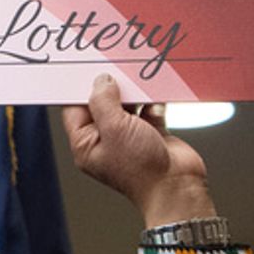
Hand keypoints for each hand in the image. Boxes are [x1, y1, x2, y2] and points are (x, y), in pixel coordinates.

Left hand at [61, 74, 215, 226]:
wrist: (178, 186)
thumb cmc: (142, 169)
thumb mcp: (114, 129)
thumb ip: (103, 102)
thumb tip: (101, 81)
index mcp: (86, 143)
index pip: (75, 109)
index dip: (80, 89)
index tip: (87, 68)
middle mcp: (106, 139)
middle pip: (102, 104)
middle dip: (111, 87)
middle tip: (115, 66)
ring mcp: (129, 136)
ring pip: (127, 105)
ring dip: (134, 92)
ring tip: (136, 76)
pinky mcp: (152, 133)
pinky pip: (149, 109)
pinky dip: (153, 101)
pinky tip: (156, 94)